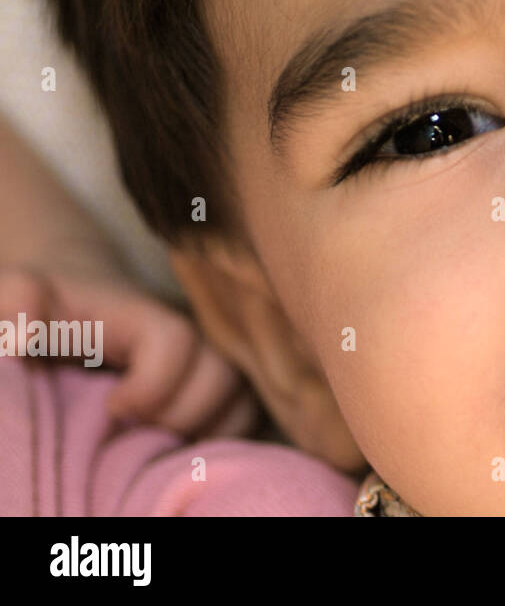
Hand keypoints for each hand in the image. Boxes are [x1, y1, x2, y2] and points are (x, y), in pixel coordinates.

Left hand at [0, 266, 260, 439]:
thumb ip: (18, 302)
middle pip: (224, 372)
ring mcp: (211, 359)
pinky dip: (220, 437)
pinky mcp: (220, 383)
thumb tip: (17, 336)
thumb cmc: (51, 304)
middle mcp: (194, 333)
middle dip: (183, 414)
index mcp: (146, 313)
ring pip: (243, 396)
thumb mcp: (24, 292)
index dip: (154, 382)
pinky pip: (245, 414)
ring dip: (208, 429)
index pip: (177, 340)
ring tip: (160, 447)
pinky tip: (178, 448)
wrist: (82, 299)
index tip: (113, 406)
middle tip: (138, 433)